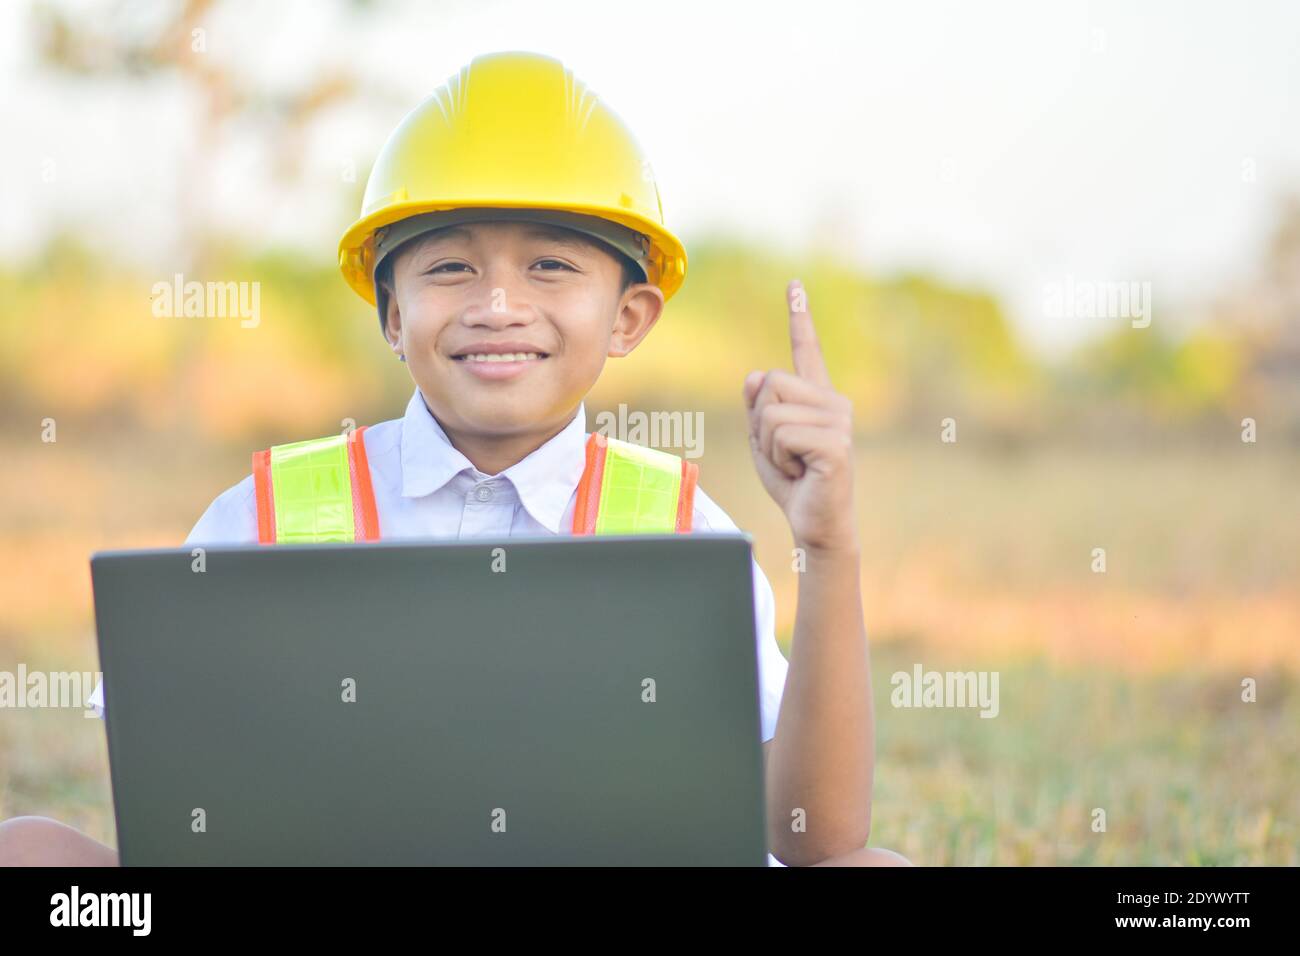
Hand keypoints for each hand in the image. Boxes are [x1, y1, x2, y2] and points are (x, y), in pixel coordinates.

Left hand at [743, 280, 858, 553]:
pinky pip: (781, 435)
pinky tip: (801, 472)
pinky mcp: (836, 444)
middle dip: (760, 422)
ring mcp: (839, 421)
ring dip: (768, 445)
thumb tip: (755, 375)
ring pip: (771, 412)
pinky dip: (779, 459)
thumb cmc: (792, 482)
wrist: (815, 523)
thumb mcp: (762, 441)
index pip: (806, 350)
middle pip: (770, 383)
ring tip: (794, 464)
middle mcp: (834, 402)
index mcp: (817, 397)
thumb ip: (757, 407)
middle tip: (784, 453)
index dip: (800, 316)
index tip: (794, 285)